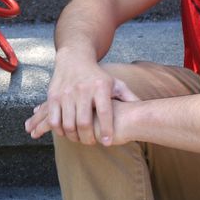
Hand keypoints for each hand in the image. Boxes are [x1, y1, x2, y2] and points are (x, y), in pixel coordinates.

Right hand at [24, 52, 138, 145]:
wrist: (74, 58)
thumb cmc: (97, 75)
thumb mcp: (115, 83)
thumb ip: (129, 97)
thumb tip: (145, 111)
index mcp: (100, 87)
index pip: (104, 112)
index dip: (106, 130)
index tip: (107, 142)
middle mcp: (82, 89)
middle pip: (84, 122)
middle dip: (88, 138)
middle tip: (92, 142)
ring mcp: (66, 92)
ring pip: (68, 123)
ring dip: (74, 136)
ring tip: (80, 137)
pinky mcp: (53, 95)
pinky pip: (54, 119)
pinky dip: (59, 129)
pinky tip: (66, 130)